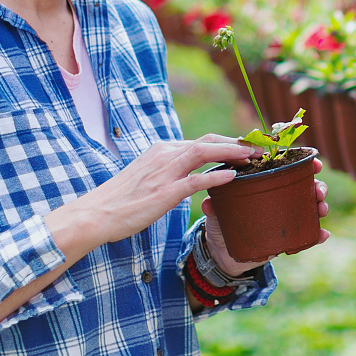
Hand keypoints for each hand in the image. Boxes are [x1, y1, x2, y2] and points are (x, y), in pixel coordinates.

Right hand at [50, 134, 256, 257]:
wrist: (95, 214)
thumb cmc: (121, 200)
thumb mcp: (148, 178)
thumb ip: (170, 172)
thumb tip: (191, 176)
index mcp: (162, 151)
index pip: (202, 141)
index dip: (229, 143)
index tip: (248, 147)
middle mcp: (165, 155)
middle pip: (209, 141)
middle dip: (238, 143)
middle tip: (260, 148)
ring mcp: (164, 172)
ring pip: (206, 152)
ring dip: (234, 153)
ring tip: (255, 157)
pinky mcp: (164, 192)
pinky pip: (196, 180)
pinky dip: (216, 177)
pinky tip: (233, 177)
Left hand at [199, 175, 329, 275]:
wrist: (222, 254)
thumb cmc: (222, 225)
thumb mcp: (217, 214)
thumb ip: (215, 208)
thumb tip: (209, 203)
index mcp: (266, 186)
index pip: (288, 171)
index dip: (304, 165)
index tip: (315, 164)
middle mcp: (281, 200)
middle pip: (306, 188)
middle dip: (318, 186)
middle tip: (319, 191)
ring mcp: (286, 219)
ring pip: (311, 209)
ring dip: (321, 206)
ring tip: (321, 209)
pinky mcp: (288, 239)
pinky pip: (307, 236)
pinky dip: (318, 235)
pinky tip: (324, 234)